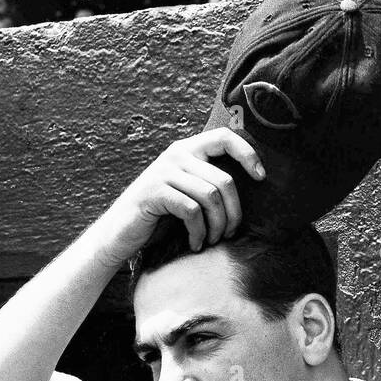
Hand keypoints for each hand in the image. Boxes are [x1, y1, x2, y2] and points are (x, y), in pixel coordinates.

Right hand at [93, 129, 265, 265]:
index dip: (248, 154)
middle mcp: (176, 155)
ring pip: (211, 197)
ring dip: (217, 226)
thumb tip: (255, 183)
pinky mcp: (155, 192)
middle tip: (229, 233)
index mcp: (187, 149)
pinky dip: (199, 233)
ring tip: (211, 240)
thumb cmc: (160, 217)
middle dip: (234, 213)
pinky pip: (192, 211)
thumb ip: (209, 181)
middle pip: (224, 181)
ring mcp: (164, 172)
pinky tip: (195, 244)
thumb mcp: (188, 193)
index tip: (262, 178)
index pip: (224, 137)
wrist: (119, 233)